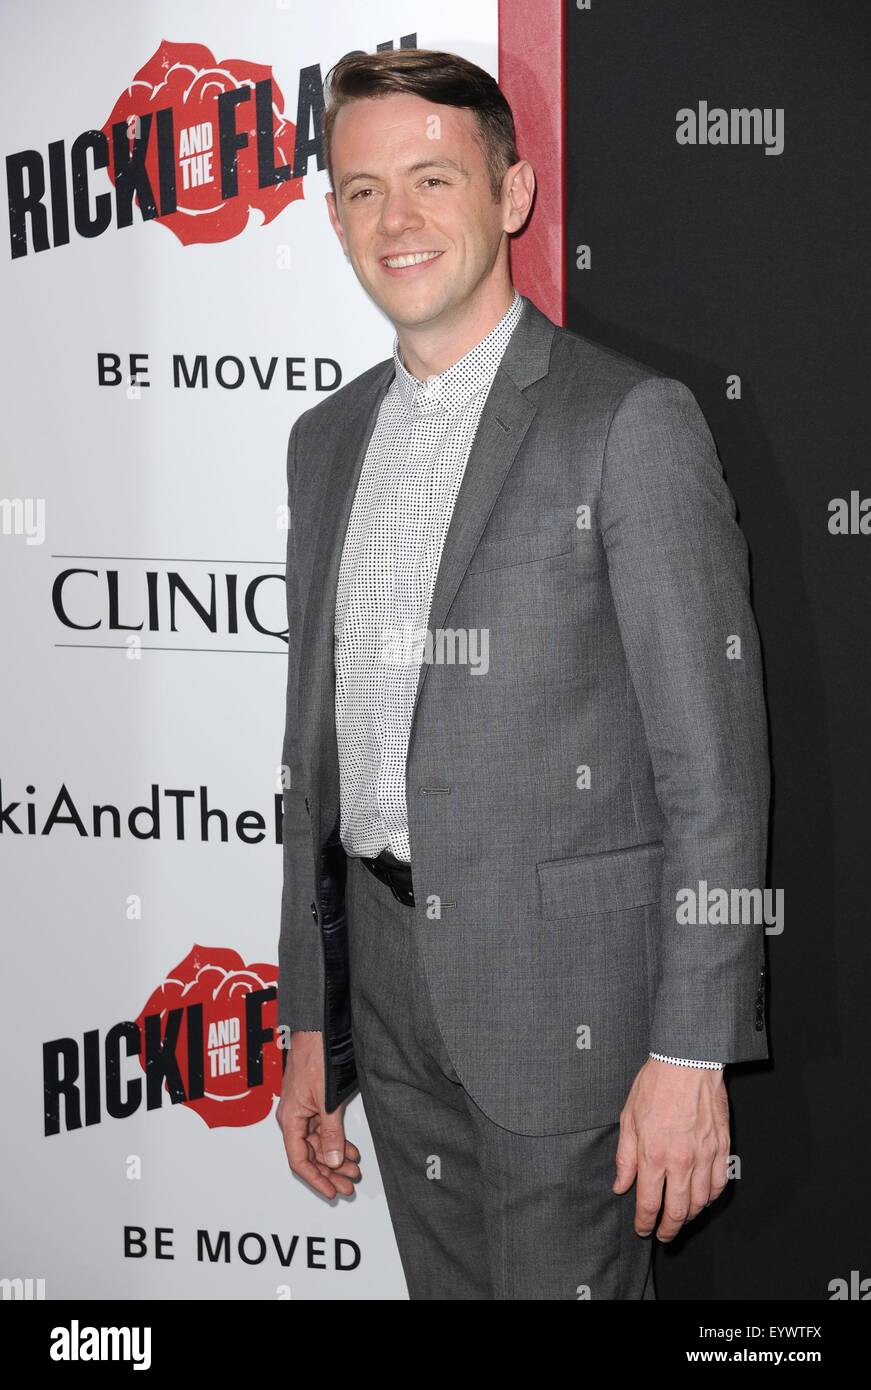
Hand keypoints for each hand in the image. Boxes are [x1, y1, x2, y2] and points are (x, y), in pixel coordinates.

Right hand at [276, 1031, 360, 1198]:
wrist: (316, 1027)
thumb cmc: (315, 1056)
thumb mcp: (326, 1099)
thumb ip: (330, 1131)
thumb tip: (331, 1161)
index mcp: (290, 1119)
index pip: (299, 1160)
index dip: (315, 1180)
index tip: (331, 1191)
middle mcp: (293, 1117)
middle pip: (310, 1155)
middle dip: (330, 1173)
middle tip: (349, 1185)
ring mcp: (303, 1109)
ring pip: (318, 1144)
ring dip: (335, 1158)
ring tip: (353, 1170)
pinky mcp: (314, 1101)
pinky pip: (323, 1129)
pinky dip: (336, 1141)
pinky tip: (349, 1150)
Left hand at [613, 1057, 729, 1240]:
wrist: (687, 1061)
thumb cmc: (656, 1085)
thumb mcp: (628, 1119)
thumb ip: (625, 1157)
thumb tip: (621, 1185)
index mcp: (653, 1154)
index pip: (649, 1203)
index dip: (644, 1222)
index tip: (642, 1229)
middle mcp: (681, 1160)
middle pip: (677, 1211)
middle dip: (668, 1230)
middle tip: (662, 1235)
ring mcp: (705, 1155)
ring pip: (700, 1202)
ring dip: (689, 1217)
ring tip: (680, 1219)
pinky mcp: (722, 1148)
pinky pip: (719, 1184)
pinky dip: (710, 1198)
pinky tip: (702, 1200)